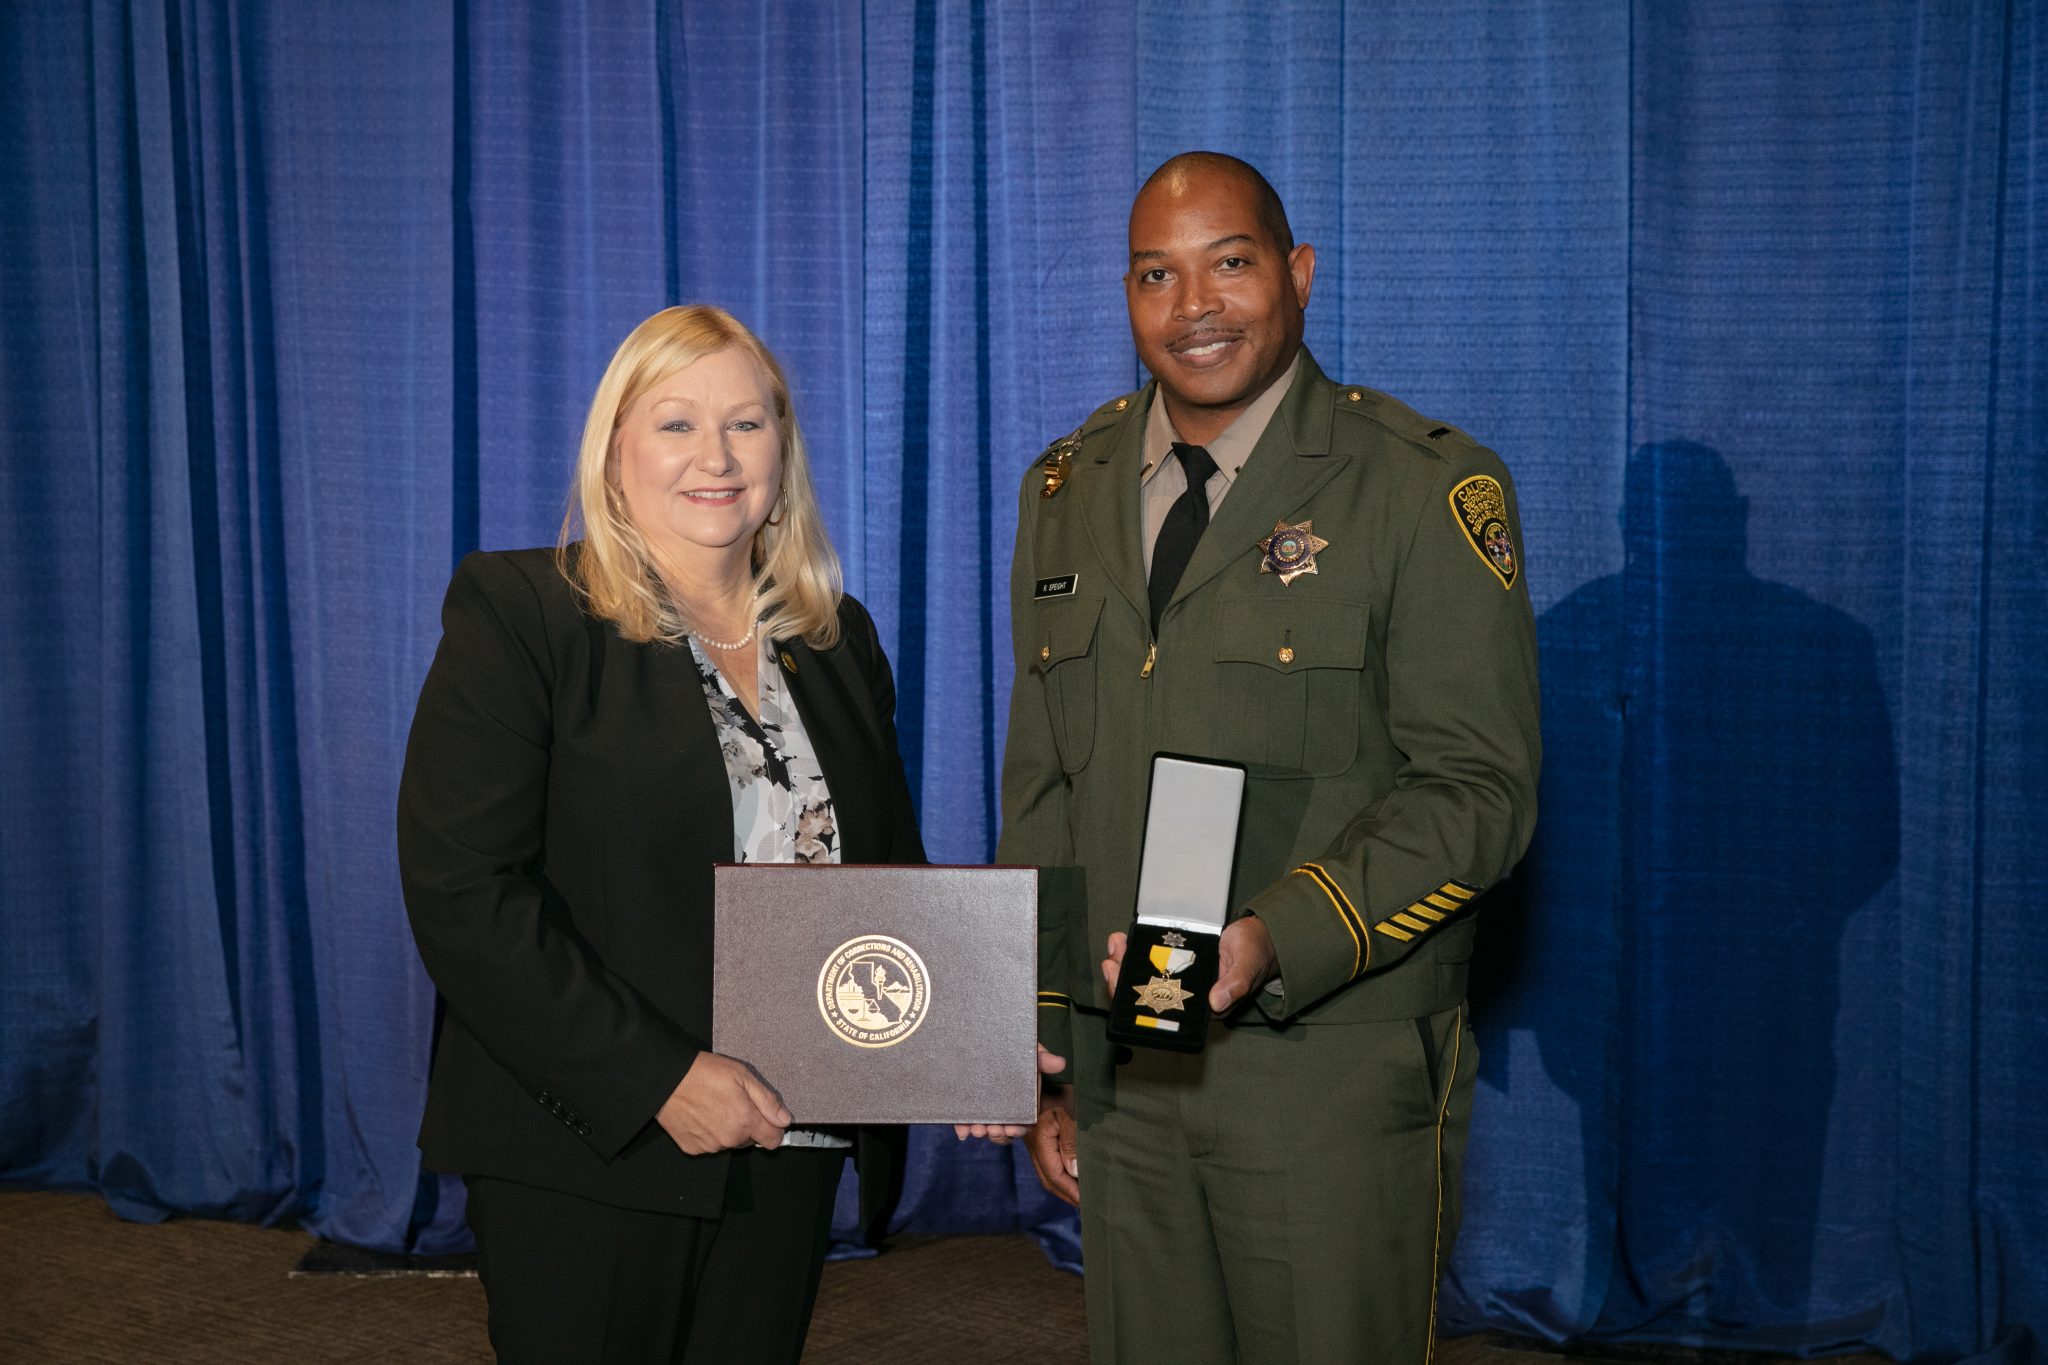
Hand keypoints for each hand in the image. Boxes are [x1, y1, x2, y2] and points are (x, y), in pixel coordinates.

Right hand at [657, 1052, 790, 1154]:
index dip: (773, 1128)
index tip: (766, 1117)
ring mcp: (709, 1146)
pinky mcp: (692, 1148)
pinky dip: (708, 1133)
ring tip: (714, 1106)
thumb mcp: (742, 1075)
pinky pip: (709, 1145)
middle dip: (748, 1125)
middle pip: (750, 1140)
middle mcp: (729, 1139)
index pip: (773, 1140)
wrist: (666, 1080)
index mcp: (745, 1121)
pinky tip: (701, 1115)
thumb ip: (767, 1100)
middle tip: (734, 1103)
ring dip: (728, 1130)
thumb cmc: (704, 1073)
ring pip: (729, 1143)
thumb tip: (785, 1120)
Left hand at [955, 1045, 1066, 1141]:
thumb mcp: (1031, 1053)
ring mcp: (986, 1109)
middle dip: (998, 1134)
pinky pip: (965, 1121)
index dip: (1018, 1130)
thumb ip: (1044, 1059)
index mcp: (1022, 1104)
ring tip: (976, 1129)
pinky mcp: (969, 1106)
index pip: (1023, 1124)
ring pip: (984, 1129)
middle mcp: (1005, 1110)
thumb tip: (1060, 1063)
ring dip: (980, 1132)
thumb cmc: (1017, 1050)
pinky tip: (961, 1130)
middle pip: (1003, 1131)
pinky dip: (962, 1127)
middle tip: (993, 1130)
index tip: (1012, 1129)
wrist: (989, 1038)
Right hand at [1024, 1082, 1078, 1205]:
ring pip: (1046, 1169)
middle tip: (1085, 1206)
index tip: (1088, 1204)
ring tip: (1080, 1195)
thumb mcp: (1071, 1112)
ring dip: (1063, 1184)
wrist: (1044, 1064)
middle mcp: (1032, 1141)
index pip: (1055, 1175)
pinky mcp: (1035, 1131)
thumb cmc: (1063, 1086)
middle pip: (1048, 1177)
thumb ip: (1072, 1143)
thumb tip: (1075, 1173)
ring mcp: (1032, 1137)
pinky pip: (1046, 1159)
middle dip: (1066, 1193)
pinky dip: (1059, 1171)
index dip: (1071, 1192)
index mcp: (1039, 1138)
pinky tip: (1070, 1173)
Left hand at [1103, 920, 1276, 1012]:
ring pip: (1143, 977)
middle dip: (1123, 981)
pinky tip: (1124, 939)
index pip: (1163, 1014)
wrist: (1256, 937)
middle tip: (1112, 963)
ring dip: (1124, 964)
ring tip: (1116, 945)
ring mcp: (1177, 978)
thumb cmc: (1254, 955)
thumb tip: (1216, 1001)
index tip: (1122, 986)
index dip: (1137, 1005)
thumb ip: (1234, 984)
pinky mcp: (1174, 961)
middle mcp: (1185, 996)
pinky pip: (1149, 959)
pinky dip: (1134, 950)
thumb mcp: (1247, 967)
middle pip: (1145, 996)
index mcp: (1200, 1008)